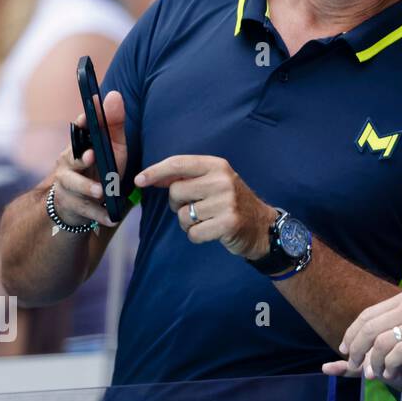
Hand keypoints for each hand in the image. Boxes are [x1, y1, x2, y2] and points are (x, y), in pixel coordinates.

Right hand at [51, 89, 129, 228]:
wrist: (80, 205)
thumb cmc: (101, 169)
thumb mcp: (112, 148)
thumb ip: (114, 124)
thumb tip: (113, 94)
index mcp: (78, 146)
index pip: (79, 131)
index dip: (84, 124)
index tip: (90, 114)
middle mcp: (67, 163)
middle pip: (72, 158)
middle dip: (81, 157)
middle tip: (92, 155)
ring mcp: (66, 185)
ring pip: (75, 186)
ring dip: (88, 188)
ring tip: (101, 191)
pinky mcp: (70, 205)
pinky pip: (85, 210)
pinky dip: (99, 215)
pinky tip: (111, 218)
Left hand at [133, 155, 276, 258]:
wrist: (262, 225)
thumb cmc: (231, 202)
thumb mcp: (214, 181)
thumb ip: (186, 177)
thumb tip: (151, 177)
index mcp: (217, 166)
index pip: (178, 164)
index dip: (155, 171)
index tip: (139, 180)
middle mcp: (222, 180)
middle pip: (176, 192)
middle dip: (178, 205)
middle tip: (194, 207)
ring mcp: (227, 202)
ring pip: (183, 216)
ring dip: (189, 223)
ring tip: (206, 220)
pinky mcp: (228, 223)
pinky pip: (193, 233)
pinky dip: (197, 236)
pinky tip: (212, 231)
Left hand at [326, 290, 401, 380]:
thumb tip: (377, 339)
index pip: (368, 314)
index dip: (352, 333)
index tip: (346, 349)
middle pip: (369, 328)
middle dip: (356, 350)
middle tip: (354, 366)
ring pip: (381, 342)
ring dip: (372, 362)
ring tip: (374, 374)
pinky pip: (398, 354)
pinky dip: (390, 367)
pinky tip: (392, 374)